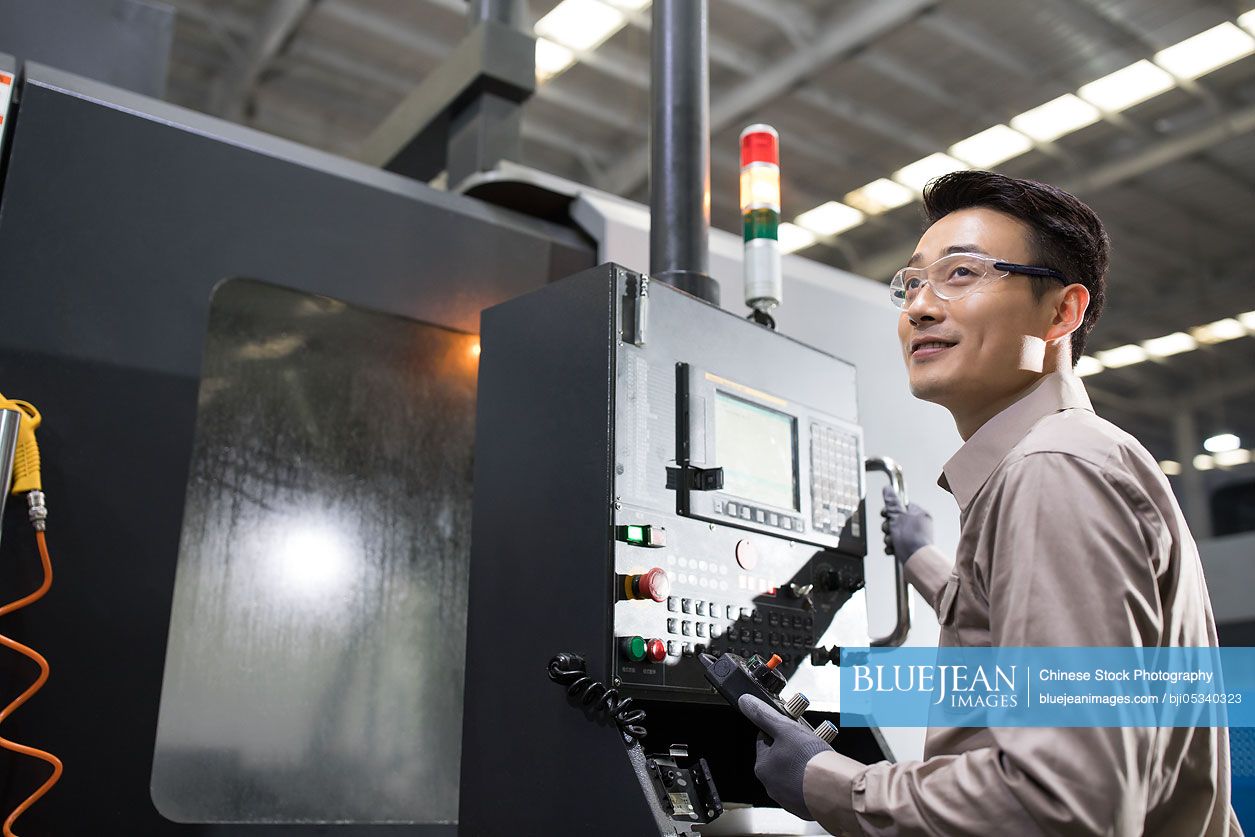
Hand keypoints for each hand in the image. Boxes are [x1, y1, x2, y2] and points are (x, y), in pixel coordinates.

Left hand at [737, 694, 831, 820]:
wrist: (834, 790)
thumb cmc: (810, 761)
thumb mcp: (786, 729)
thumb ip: (764, 715)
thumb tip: (746, 702)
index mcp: (763, 766)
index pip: (765, 740)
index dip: (779, 730)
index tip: (791, 727)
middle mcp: (771, 785)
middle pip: (780, 757)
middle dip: (793, 747)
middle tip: (808, 740)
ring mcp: (787, 798)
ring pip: (793, 772)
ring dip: (803, 763)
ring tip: (818, 755)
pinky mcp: (803, 807)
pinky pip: (805, 787)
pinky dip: (812, 779)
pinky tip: (821, 771)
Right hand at [881, 485, 932, 562]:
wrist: (916, 562)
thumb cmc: (911, 540)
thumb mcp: (898, 517)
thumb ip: (891, 503)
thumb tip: (887, 489)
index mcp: (919, 514)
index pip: (901, 506)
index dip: (891, 511)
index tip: (885, 514)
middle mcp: (918, 525)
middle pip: (895, 521)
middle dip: (888, 527)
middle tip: (889, 530)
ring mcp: (914, 537)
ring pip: (894, 533)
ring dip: (888, 538)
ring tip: (892, 542)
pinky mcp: (910, 548)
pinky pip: (896, 544)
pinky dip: (892, 547)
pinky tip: (893, 549)